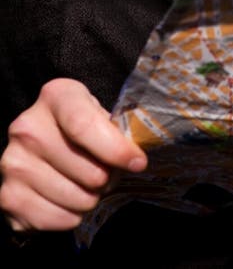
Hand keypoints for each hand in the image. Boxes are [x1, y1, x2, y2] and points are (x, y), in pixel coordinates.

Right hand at [0, 78, 146, 233]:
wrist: (37, 149)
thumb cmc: (78, 127)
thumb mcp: (98, 114)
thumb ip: (116, 130)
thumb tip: (135, 160)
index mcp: (55, 96)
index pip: (85, 125)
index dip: (116, 149)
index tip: (137, 163)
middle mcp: (27, 127)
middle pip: (88, 169)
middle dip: (106, 178)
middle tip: (104, 173)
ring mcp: (13, 163)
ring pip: (77, 199)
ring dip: (90, 198)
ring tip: (85, 185)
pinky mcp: (7, 197)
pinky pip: (58, 219)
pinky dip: (71, 216)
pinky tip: (67, 200)